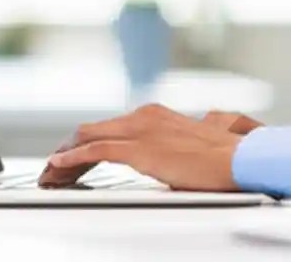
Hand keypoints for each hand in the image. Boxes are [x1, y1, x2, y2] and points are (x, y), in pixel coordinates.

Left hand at [37, 104, 254, 190]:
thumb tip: (170, 157)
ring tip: (50, 175)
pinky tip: (59, 167)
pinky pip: (95, 151)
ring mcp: (140, 130)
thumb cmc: (224, 157)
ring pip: (88, 138)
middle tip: (54, 169)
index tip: (73, 159)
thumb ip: (174, 146)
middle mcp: (144, 116)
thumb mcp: (191, 146)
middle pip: (92, 130)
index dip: (85, 143)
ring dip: (64, 157)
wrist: (240, 159)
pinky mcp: (140, 149)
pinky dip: (72, 158)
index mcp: (155, 115)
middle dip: (68, 150)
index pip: (110, 127)